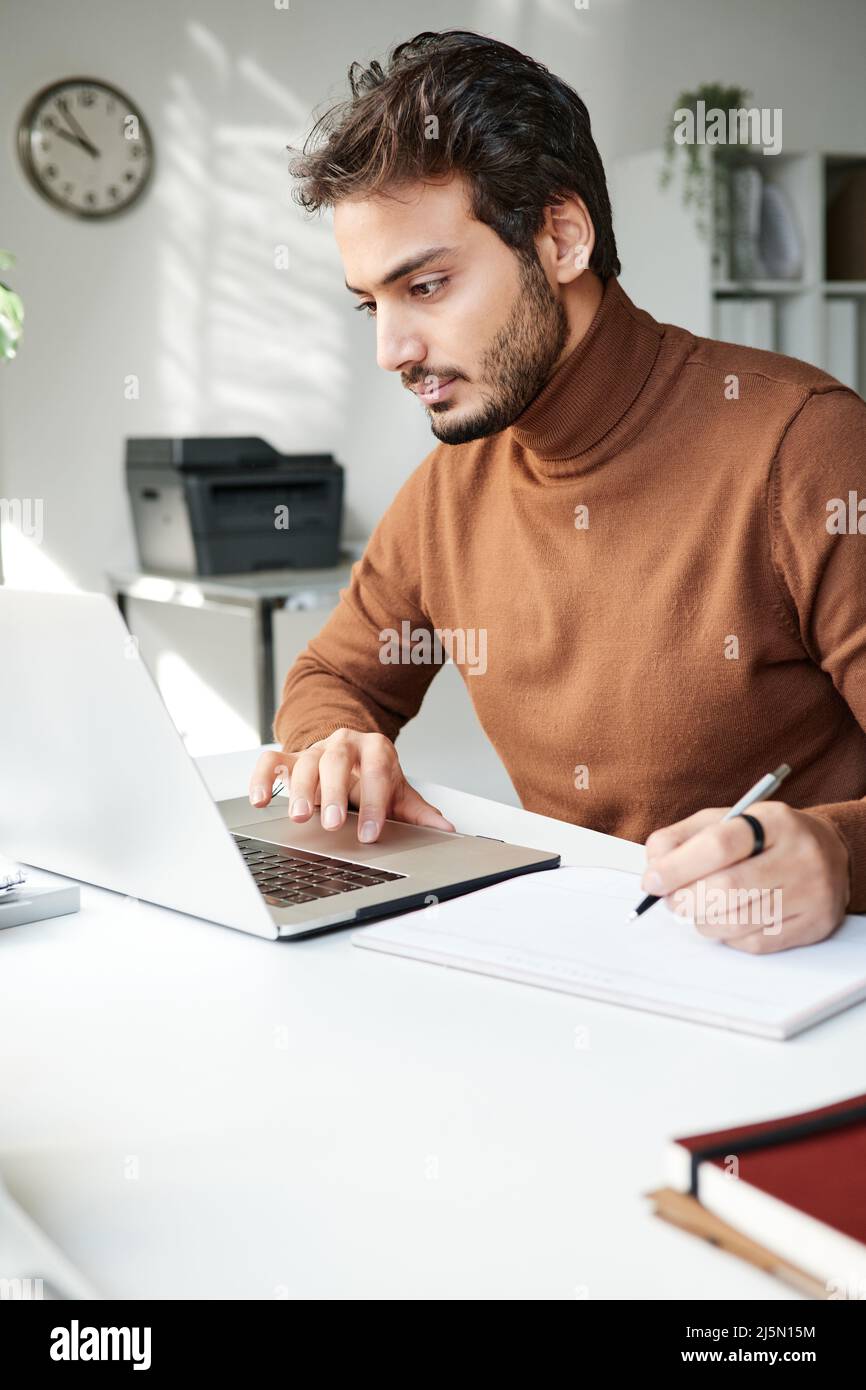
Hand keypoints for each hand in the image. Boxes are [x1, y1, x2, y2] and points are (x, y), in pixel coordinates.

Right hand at [247, 728, 454, 843]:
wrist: (352, 755)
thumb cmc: (374, 778)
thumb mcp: (398, 793)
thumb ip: (419, 813)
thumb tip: (447, 831)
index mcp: (377, 749)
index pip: (378, 772)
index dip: (375, 803)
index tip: (371, 833)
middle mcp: (345, 744)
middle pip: (337, 762)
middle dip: (333, 793)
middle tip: (331, 823)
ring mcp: (315, 749)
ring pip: (304, 762)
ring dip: (298, 790)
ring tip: (298, 816)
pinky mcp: (289, 758)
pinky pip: (271, 761)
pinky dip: (263, 778)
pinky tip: (261, 800)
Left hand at [641, 803, 850, 952]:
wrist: (830, 854)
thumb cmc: (765, 838)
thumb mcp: (725, 821)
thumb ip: (682, 839)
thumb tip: (653, 869)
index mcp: (774, 821)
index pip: (718, 845)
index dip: (677, 867)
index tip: (652, 881)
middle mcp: (799, 856)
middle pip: (727, 888)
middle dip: (686, 899)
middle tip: (671, 901)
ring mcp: (811, 893)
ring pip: (738, 922)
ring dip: (703, 921)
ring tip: (697, 910)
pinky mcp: (814, 925)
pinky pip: (755, 942)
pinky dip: (729, 936)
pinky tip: (728, 920)